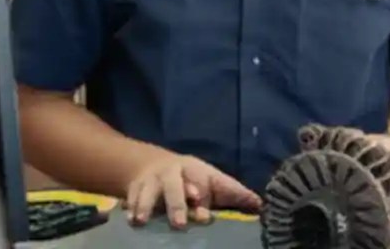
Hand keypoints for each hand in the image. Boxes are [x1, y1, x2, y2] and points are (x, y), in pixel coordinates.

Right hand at [124, 154, 261, 228]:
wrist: (156, 165)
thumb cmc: (194, 180)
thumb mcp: (215, 182)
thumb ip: (235, 194)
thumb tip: (261, 205)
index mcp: (194, 169)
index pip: (199, 180)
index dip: (200, 193)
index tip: (203, 209)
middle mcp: (172, 172)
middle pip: (173, 186)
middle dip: (175, 203)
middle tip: (178, 224)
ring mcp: (152, 180)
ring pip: (148, 191)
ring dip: (145, 205)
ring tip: (141, 221)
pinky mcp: (135, 188)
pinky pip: (131, 196)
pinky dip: (129, 207)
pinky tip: (128, 220)